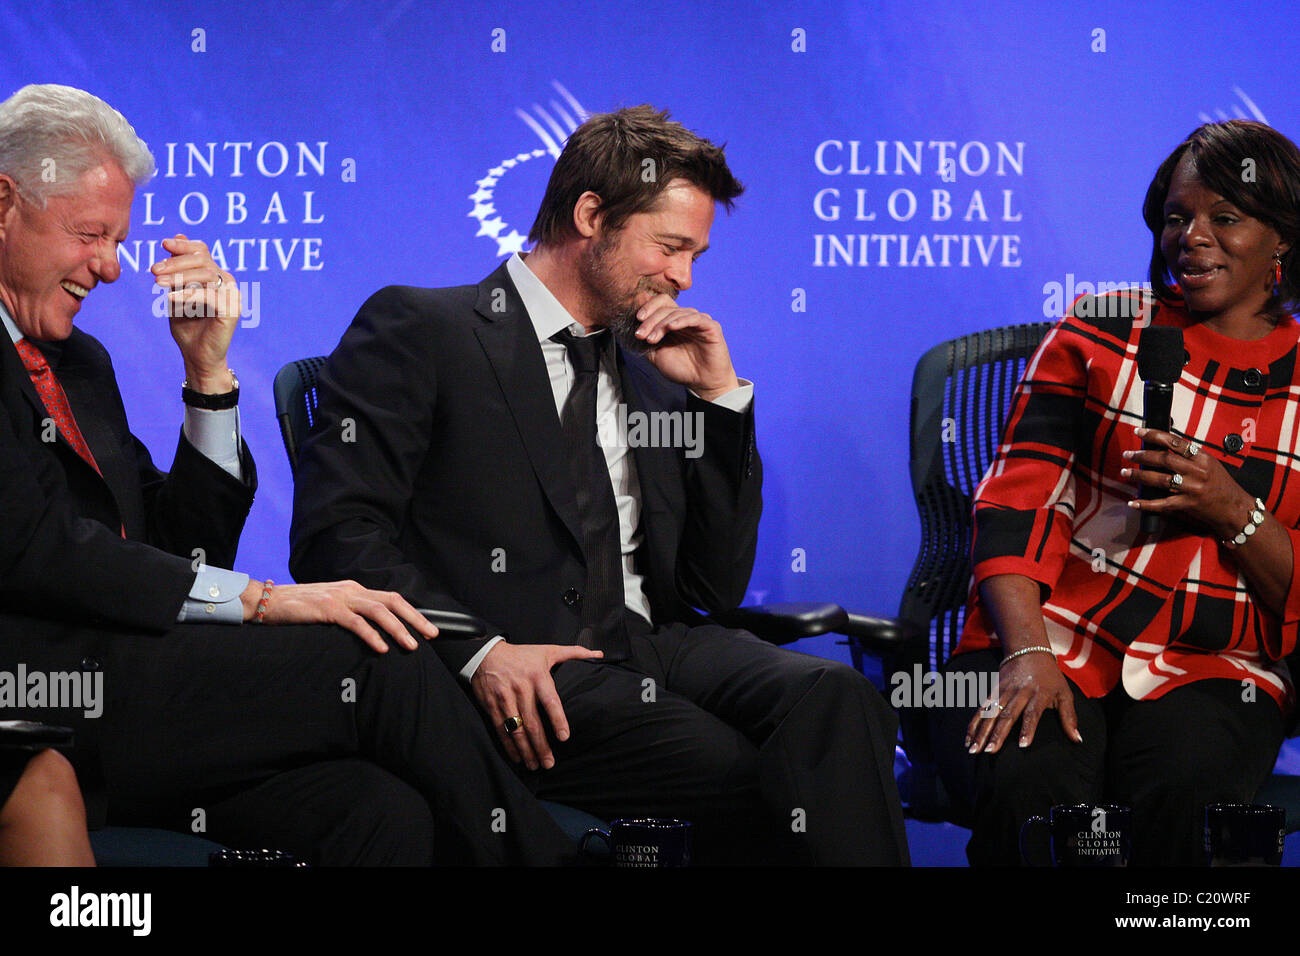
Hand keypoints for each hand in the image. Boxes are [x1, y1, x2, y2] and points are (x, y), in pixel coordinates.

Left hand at [151, 234, 239, 392]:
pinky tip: (170, 298)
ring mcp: (232, 297)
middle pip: (203, 261)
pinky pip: (209, 296)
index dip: (184, 245)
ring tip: (157, 283)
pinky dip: (188, 294)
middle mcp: (227, 284)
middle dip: (176, 263)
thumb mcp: (176, 292)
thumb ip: (176, 270)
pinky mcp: (231, 311)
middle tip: (153, 271)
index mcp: (216, 277)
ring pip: (206, 275)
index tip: (163, 244)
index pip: (203, 252)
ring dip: (179, 277)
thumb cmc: (187, 326)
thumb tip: (176, 237)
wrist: (197, 357)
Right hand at [241, 579, 437, 653]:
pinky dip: (371, 635)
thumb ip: (351, 613)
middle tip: (431, 635)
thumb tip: (374, 630)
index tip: (427, 628)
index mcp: (354, 589)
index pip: (390, 599)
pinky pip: (355, 622)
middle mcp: (351, 590)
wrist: (268, 601)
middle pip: (391, 601)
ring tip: (411, 645)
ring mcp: (339, 597)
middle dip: (414, 618)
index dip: (411, 613)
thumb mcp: (331, 606)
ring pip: (378, 611)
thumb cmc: (300, 608)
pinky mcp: (327, 608)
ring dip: (398, 628)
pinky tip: (381, 648)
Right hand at [470, 642, 603, 770]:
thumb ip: (574, 653)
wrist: (486, 655)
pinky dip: (509, 746)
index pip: (550, 701)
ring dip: (526, 750)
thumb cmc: (521, 654)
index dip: (557, 719)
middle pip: (532, 722)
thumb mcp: (548, 650)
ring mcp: (505, 698)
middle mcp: (521, 688)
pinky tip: (517, 757)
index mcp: (538, 676)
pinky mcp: (492, 706)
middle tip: (550, 763)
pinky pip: (501, 729)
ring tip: (534, 765)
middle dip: (541, 745)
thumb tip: (599, 654)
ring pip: (516, 729)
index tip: (564, 737)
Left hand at [633, 293, 739, 400]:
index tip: (637, 320)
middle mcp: (686, 318)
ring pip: (677, 312)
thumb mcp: (657, 355)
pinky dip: (681, 320)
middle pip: (666, 307)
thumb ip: (647, 340)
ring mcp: (699, 321)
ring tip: (652, 339)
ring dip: (661, 324)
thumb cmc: (683, 369)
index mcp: (674, 321)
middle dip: (650, 321)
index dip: (648, 307)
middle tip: (641, 335)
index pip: (661, 303)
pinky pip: (695, 318)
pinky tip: (671, 327)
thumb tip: (633, 326)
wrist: (702, 383)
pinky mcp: (711, 326)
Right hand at [964, 652, 1080, 752]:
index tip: (1023, 745)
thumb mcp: (1065, 693)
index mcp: (1039, 694)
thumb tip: (1077, 740)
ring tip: (974, 749)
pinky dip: (974, 724)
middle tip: (989, 751)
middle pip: (1007, 715)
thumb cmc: (1050, 677)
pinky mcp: (993, 691)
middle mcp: (1019, 693)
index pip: (1032, 713)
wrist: (1027, 651)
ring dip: (981, 732)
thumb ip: (1069, 717)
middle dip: (997, 734)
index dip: (1028, 729)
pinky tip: (968, 738)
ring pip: (990, 714)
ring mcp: (1003, 692)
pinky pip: (981, 709)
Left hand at [1122, 427, 1253, 537]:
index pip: (1176, 442)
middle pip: (1165, 460)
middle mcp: (1197, 472)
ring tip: (1125, 472)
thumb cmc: (1220, 484)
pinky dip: (1146, 503)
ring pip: (1160, 480)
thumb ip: (1190, 455)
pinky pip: (1162, 504)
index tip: (1139, 431)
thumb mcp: (1210, 464)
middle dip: (1142, 455)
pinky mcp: (1188, 505)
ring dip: (1140, 475)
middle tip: (1128, 454)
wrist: (1235, 508)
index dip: (1155, 435)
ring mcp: (1192, 489)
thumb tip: (1164, 445)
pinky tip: (1133, 502)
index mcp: (1203, 458)